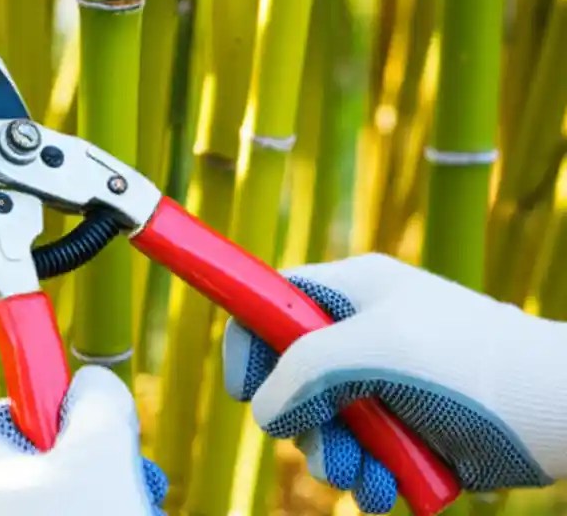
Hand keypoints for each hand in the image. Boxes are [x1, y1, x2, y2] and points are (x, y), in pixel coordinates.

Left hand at [0, 366, 166, 514]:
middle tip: (124, 484)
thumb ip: (97, 400)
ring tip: (131, 509)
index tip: (90, 421)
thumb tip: (92, 384)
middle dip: (92, 465)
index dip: (54, 405)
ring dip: (103, 499)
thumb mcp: (102, 450)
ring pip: (61, 498)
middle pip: (41, 457)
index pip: (9, 408)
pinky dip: (95, 515)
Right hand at [222, 254, 566, 511]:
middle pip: (290, 377)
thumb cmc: (472, 364)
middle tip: (327, 447)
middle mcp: (363, 335)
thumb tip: (264, 411)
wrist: (561, 412)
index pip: (272, 302)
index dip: (249, 341)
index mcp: (353, 292)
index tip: (244, 390)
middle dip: (301, 422)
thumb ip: (305, 369)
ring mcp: (385, 383)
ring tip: (363, 478)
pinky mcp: (407, 428)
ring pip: (322, 426)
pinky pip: (360, 457)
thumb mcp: (377, 349)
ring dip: (332, 460)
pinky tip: (386, 489)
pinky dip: (365, 478)